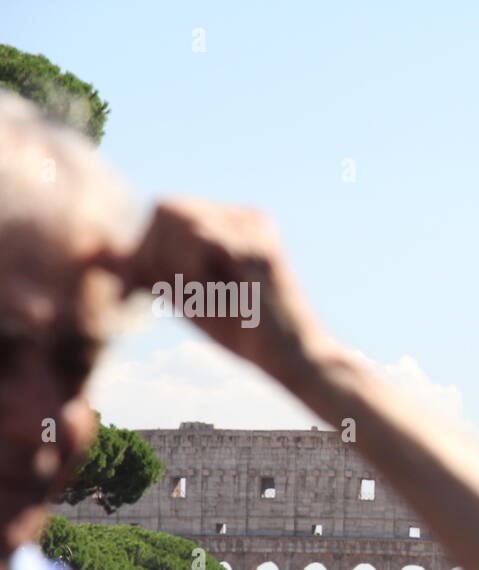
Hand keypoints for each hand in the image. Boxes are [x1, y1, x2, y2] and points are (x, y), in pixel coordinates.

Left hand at [118, 198, 328, 387]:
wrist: (292, 359)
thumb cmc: (243, 332)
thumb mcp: (185, 296)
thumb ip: (148, 271)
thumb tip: (94, 252)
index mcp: (232, 224)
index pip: (165, 213)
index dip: (144, 250)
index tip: (142, 291)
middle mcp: (246, 217)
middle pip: (167, 208)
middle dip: (155, 254)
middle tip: (174, 296)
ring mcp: (255, 227)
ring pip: (179, 220)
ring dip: (175, 265)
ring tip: (204, 296)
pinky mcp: (259, 245)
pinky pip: (200, 239)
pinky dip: (194, 272)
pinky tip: (216, 295)